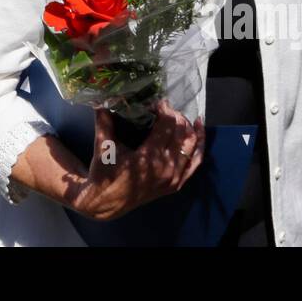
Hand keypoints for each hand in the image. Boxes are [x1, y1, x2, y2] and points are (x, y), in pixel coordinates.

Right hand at [65, 103, 203, 221]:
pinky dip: (199, 144)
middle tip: (162, 108)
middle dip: (174, 115)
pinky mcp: (176, 184)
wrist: (106, 202)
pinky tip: (198, 128)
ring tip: (176, 116)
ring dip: (186, 126)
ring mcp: (174, 178)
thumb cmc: (104, 172)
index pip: (167, 124)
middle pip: (181, 131)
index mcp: (149, 157)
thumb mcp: (103, 145)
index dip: (164, 108)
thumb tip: (102, 98)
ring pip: (191, 144)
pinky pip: (195, 162)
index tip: (155, 103)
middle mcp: (166, 167)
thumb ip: (103, 120)